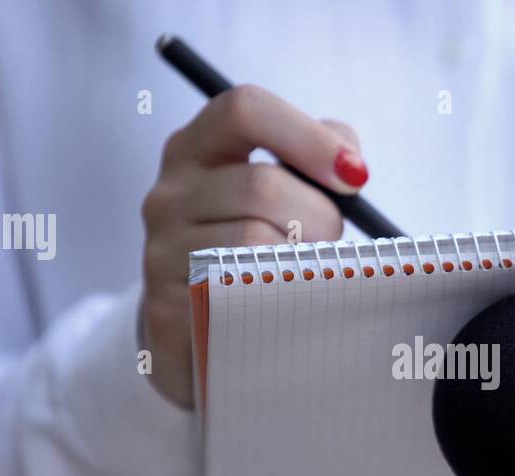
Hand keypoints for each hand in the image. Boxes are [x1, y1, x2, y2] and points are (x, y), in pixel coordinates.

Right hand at [140, 85, 366, 406]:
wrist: (205, 326)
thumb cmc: (259, 246)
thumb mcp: (284, 188)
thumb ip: (321, 153)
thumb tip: (350, 167)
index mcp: (197, 149)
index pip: (244, 109)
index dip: (308, 137)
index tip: (354, 176)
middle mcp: (170, 194)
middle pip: (263, 185)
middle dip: (320, 218)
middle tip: (332, 245)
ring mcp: (161, 252)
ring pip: (255, 243)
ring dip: (302, 262)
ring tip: (304, 275)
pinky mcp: (167, 310)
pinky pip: (242, 295)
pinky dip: (280, 299)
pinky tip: (283, 306)